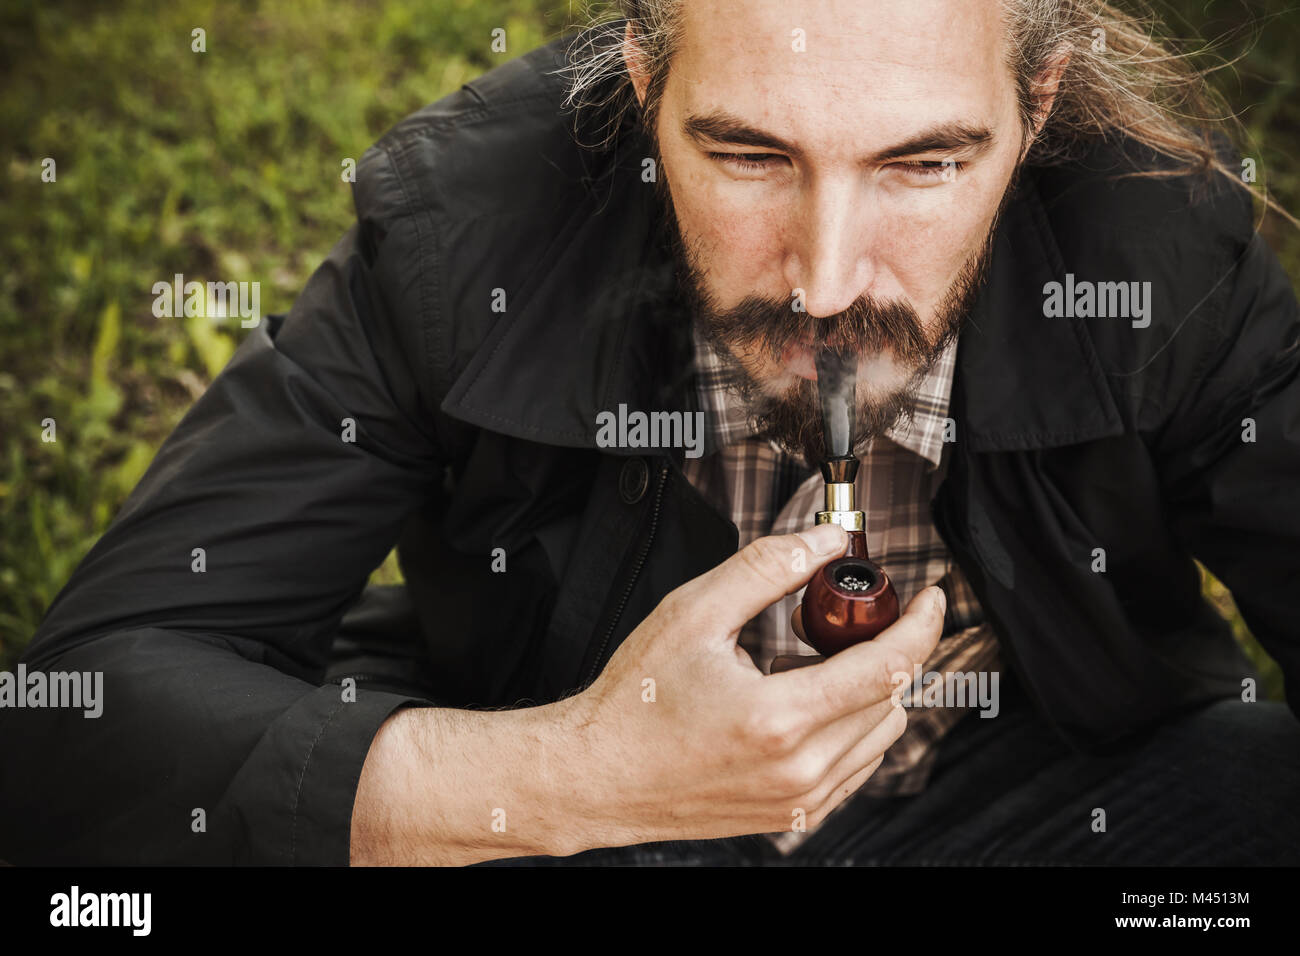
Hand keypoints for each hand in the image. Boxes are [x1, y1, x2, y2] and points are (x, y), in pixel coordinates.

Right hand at [554, 522, 945, 853]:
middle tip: (850, 619)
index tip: (931, 596)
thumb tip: (825, 542)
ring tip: (820, 663)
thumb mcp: (693, 613)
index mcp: (778, 719)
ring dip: (873, 691)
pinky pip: (857, 766)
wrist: (598, 776)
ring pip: (881, 736)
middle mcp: (800, 770)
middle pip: (892, 699)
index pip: (886, 666)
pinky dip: (853, 727)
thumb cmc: (635, 701)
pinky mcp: (795, 817)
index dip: (921, 623)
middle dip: (887, 649)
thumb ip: (766, 569)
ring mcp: (801, 802)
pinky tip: (811, 703)